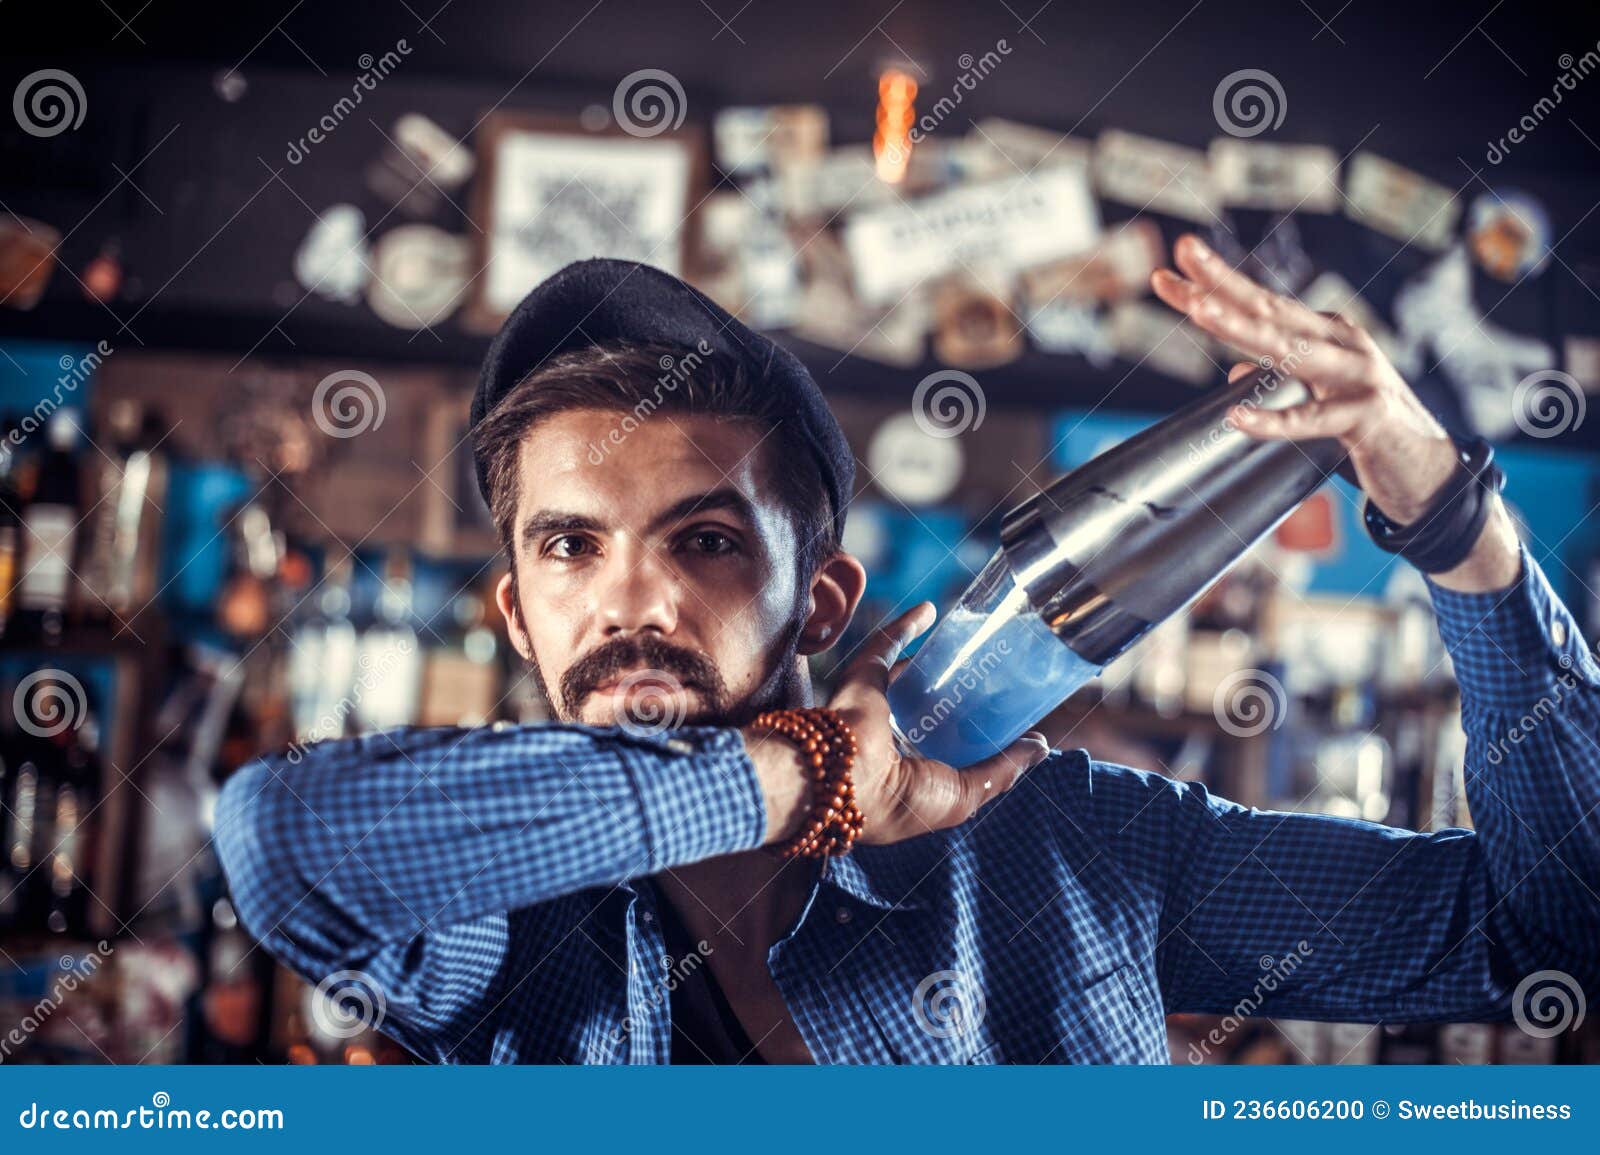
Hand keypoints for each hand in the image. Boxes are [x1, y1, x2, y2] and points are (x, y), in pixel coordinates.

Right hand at [742, 603, 1051, 847]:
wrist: (850, 779)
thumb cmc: (905, 800)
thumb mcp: (964, 796)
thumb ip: (1002, 771)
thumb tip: (1041, 745)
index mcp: (908, 775)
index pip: (946, 749)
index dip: (975, 734)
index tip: (1005, 717)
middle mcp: (890, 741)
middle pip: (930, 709)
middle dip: (959, 694)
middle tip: (994, 678)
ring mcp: (877, 707)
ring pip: (910, 676)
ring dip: (936, 660)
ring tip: (974, 645)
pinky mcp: (864, 675)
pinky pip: (887, 643)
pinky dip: (906, 624)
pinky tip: (930, 610)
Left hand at [1150, 233, 1520, 592]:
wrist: (1428, 472)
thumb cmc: (1367, 430)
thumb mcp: (1317, 398)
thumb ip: (1277, 381)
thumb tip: (1233, 373)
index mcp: (1325, 333)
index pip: (1260, 304)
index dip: (1213, 288)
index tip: (1164, 276)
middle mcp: (1341, 342)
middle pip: (1271, 309)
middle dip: (1223, 282)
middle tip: (1182, 253)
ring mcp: (1357, 376)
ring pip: (1290, 349)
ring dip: (1242, 329)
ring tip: (1199, 311)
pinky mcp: (1366, 417)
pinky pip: (1310, 420)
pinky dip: (1271, 419)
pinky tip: (1236, 415)